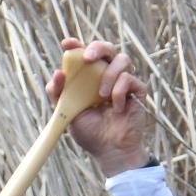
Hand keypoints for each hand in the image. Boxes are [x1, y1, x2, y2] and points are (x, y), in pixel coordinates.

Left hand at [52, 36, 148, 175]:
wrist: (111, 151)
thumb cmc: (90, 133)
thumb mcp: (68, 113)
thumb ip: (58, 94)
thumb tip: (57, 73)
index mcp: (90, 78)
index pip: (85, 54)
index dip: (77, 45)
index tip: (67, 43)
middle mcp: (108, 75)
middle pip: (107, 48)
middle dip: (98, 47)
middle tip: (88, 58)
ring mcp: (124, 82)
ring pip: (122, 59)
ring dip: (110, 74)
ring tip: (102, 95)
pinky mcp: (138, 91)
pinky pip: (130, 79)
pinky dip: (120, 92)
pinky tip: (117, 108)